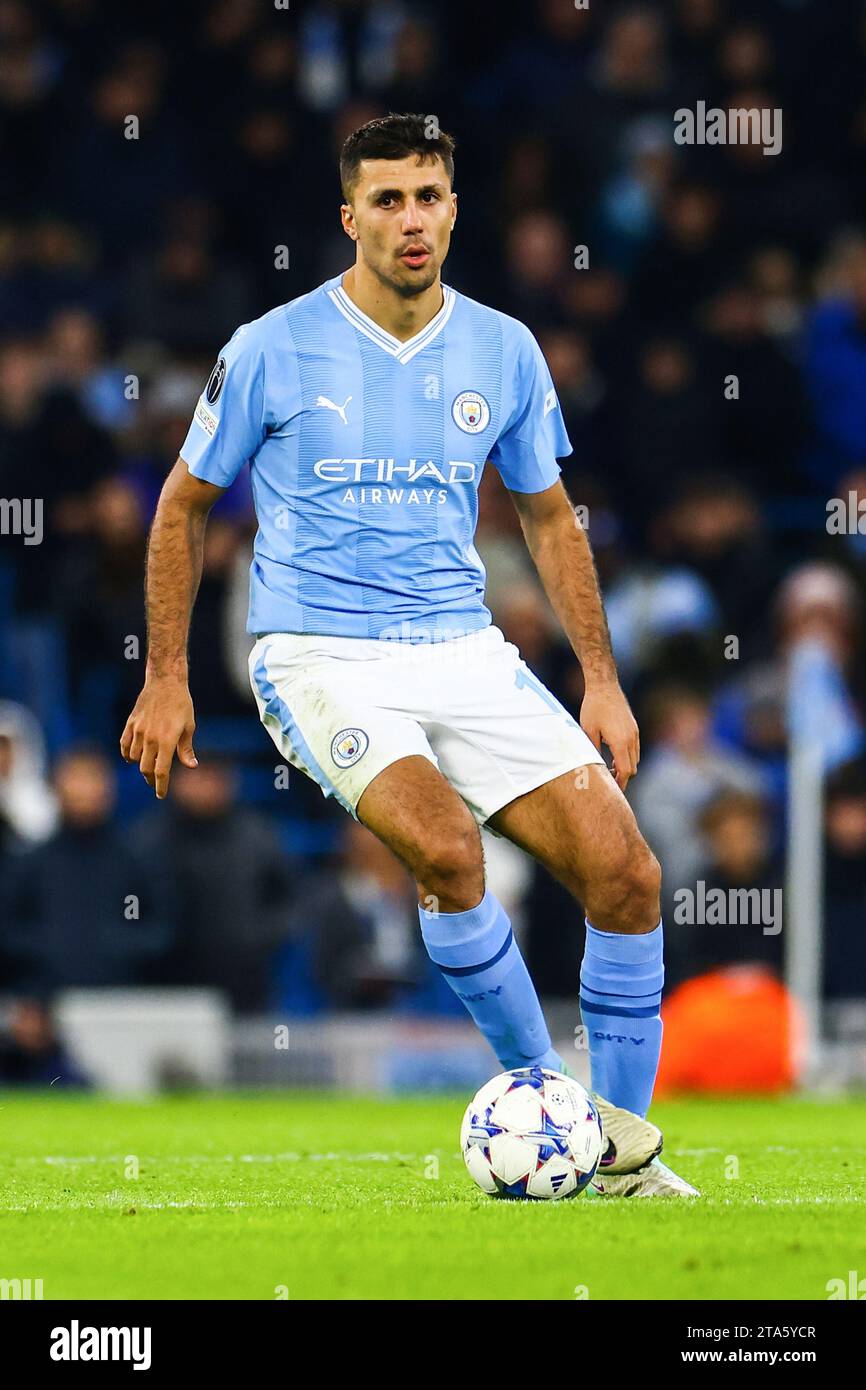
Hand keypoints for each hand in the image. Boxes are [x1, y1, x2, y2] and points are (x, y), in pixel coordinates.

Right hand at [120, 676, 196, 798]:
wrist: (165, 682)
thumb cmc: (181, 705)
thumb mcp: (189, 726)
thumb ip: (187, 749)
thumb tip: (191, 766)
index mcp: (167, 741)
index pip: (161, 771)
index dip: (161, 786)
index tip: (161, 795)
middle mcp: (150, 738)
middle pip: (145, 768)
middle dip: (150, 779)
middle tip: (155, 783)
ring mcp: (138, 731)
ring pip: (133, 758)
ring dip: (139, 765)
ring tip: (147, 767)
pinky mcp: (131, 723)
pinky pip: (124, 744)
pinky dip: (126, 754)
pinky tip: (132, 757)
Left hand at [580, 680, 639, 790]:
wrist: (604, 686)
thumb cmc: (593, 707)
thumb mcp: (588, 731)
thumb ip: (593, 751)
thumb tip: (594, 768)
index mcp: (621, 742)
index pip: (626, 771)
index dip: (620, 784)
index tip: (613, 791)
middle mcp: (631, 739)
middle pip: (633, 768)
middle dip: (623, 778)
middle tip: (610, 783)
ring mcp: (635, 733)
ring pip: (635, 759)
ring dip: (626, 767)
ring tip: (610, 769)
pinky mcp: (634, 727)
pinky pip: (635, 748)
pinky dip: (627, 756)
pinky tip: (614, 755)